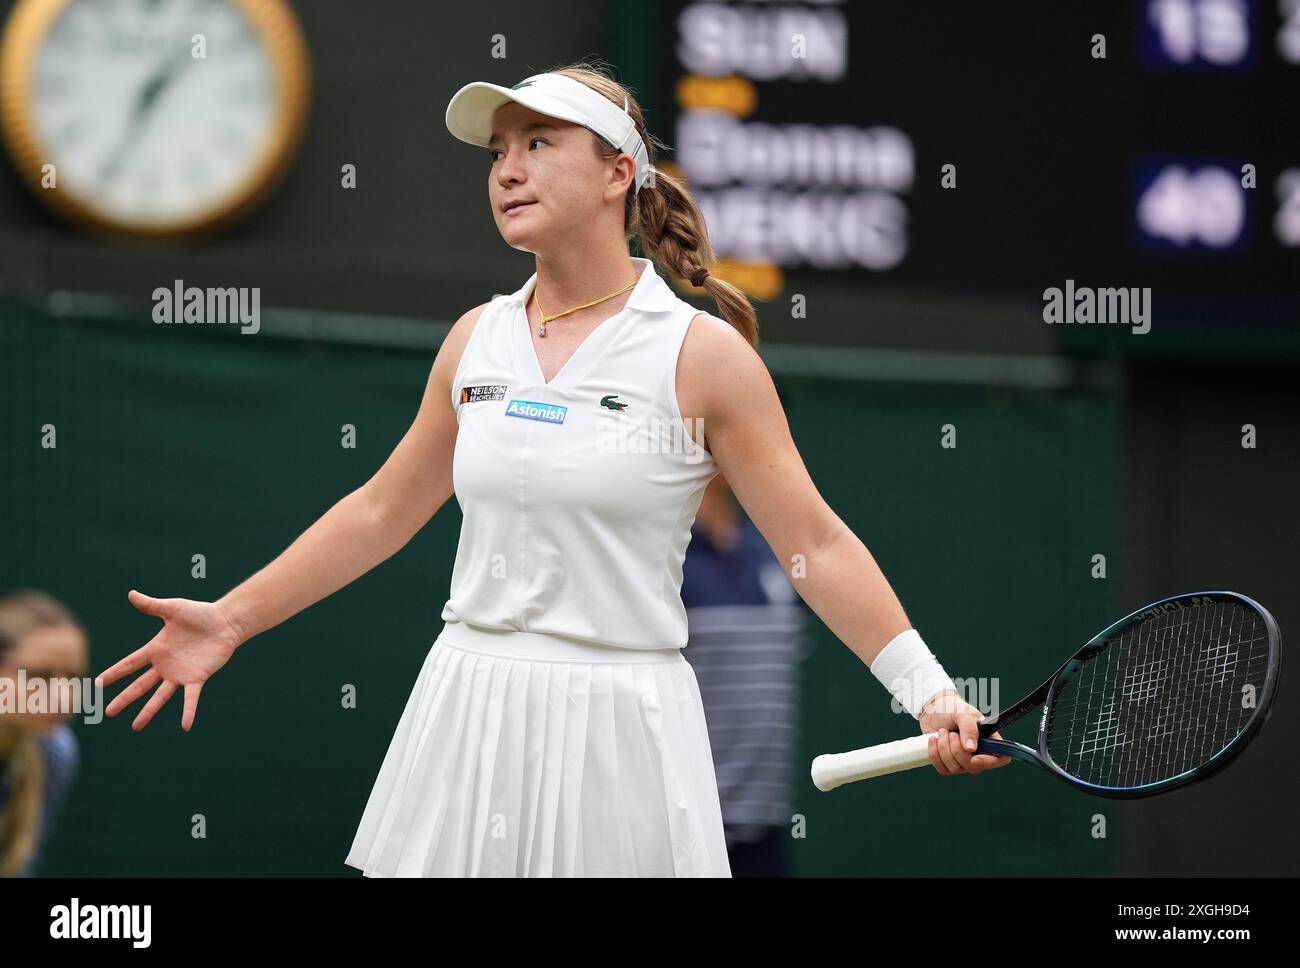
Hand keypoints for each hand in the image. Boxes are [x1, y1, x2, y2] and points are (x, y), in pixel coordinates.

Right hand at [97, 590, 244, 731]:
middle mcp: (165, 665)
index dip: (114, 673)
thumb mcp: (172, 608)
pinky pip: (191, 698)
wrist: (225, 621)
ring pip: (160, 696)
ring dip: (148, 711)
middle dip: (124, 698)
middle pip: (140, 685)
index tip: (98, 684)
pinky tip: (185, 726)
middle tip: (108, 712)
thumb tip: (131, 594)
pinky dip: (188, 711)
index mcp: (156, 649)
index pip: (129, 664)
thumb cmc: (199, 613)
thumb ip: (152, 605)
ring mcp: (180, 673)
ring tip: (135, 726)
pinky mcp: (197, 677)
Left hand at [917, 689, 1011, 775]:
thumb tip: (971, 749)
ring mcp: (962, 760)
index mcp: (988, 740)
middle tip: (952, 734)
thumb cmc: (952, 708)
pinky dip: (935, 754)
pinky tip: (933, 740)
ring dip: (944, 748)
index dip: (989, 762)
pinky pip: (942, 769)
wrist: (932, 709)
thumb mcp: (963, 713)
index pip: (1000, 758)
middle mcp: (978, 753)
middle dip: (958, 751)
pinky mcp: (947, 763)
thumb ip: (969, 729)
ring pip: (956, 768)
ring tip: (942, 731)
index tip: (974, 757)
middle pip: (974, 767)